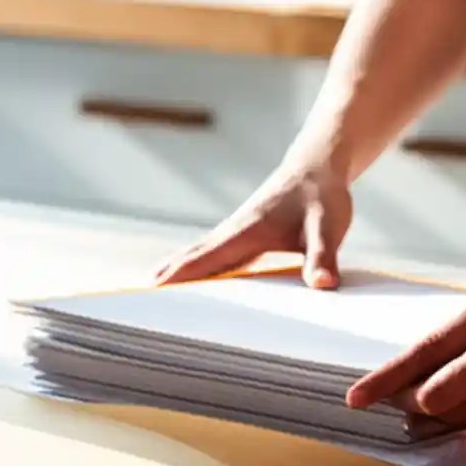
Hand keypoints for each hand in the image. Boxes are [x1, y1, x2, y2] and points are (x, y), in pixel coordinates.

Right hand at [155, 154, 353, 288]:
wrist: (317, 167)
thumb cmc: (322, 196)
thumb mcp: (329, 226)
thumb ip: (323, 256)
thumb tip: (322, 285)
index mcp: (249, 230)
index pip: (209, 255)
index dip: (182, 272)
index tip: (154, 287)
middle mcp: (234, 230)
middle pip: (193, 255)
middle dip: (167, 275)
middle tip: (135, 298)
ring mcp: (235, 232)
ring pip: (199, 253)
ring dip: (175, 270)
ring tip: (149, 291)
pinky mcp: (241, 235)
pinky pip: (211, 254)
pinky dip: (193, 266)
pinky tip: (185, 279)